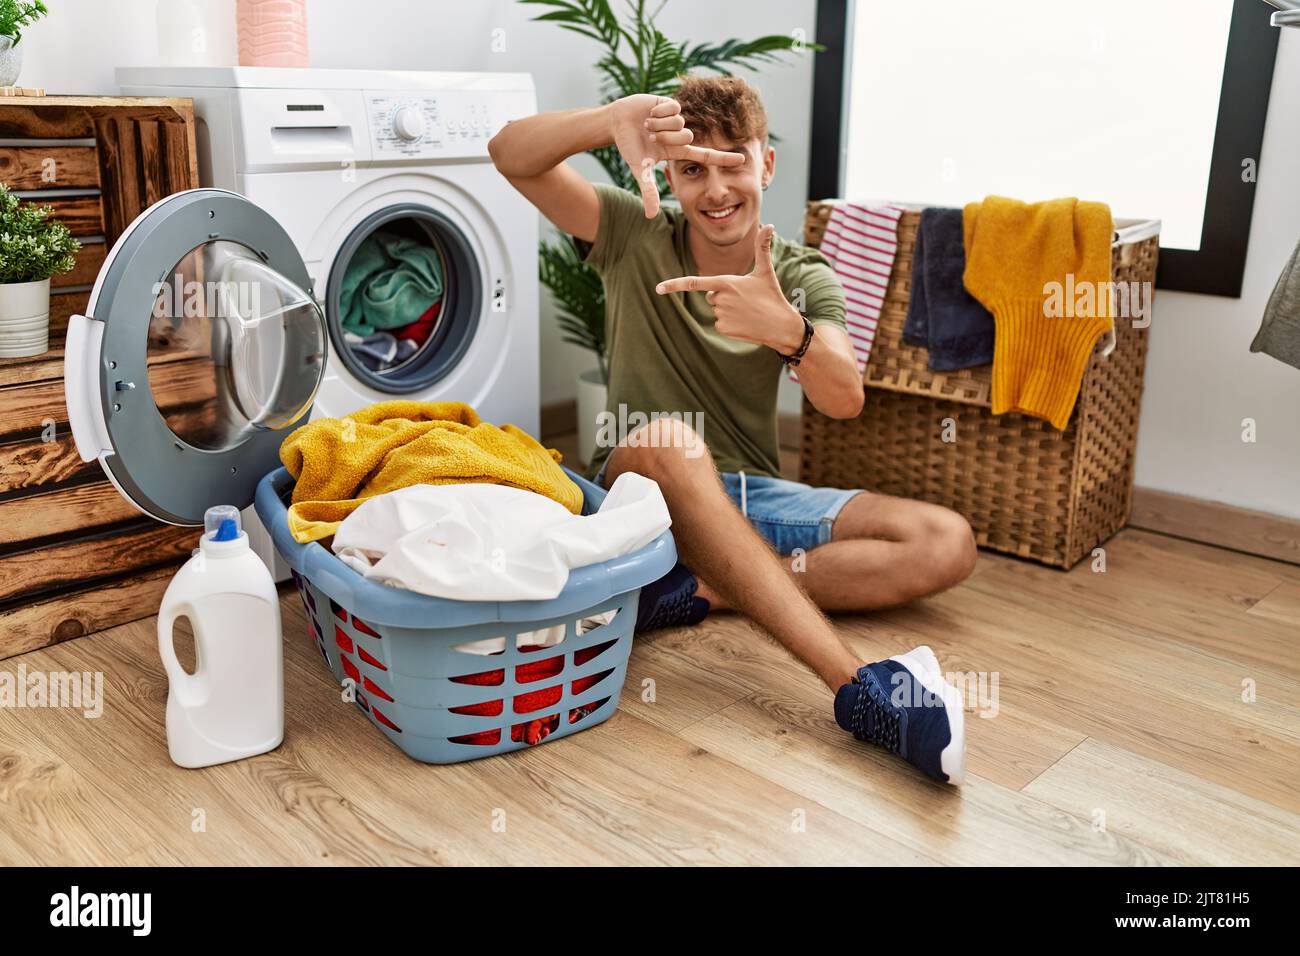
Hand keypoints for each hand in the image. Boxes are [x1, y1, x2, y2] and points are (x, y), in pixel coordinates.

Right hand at [608, 94, 745, 217]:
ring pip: (680, 122)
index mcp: (679, 151)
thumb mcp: (640, 170)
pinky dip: (659, 112)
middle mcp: (681, 134)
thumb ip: (648, 191)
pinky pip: (674, 108)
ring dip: (659, 125)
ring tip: (647, 125)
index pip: (707, 155)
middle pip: (688, 136)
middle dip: (667, 138)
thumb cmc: (629, 146)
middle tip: (651, 137)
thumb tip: (651, 217)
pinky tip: (650, 112)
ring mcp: (677, 118)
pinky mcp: (671, 103)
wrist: (618, 122)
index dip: (725, 157)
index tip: (744, 160)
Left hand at [655, 224, 805, 352]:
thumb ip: (762, 247)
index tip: (658, 288)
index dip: (674, 285)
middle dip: (724, 296)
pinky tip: (744, 322)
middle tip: (745, 299)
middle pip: (711, 295)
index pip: (695, 283)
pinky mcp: (724, 328)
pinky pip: (719, 323)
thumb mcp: (765, 271)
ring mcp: (721, 315)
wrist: (780, 325)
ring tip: (747, 311)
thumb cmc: (772, 296)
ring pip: (716, 309)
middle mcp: (720, 299)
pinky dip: (730, 323)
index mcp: (726, 282)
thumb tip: (770, 225)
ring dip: (728, 309)